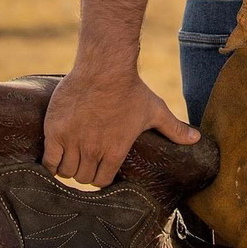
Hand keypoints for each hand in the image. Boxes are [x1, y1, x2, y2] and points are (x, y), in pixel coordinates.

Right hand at [42, 65, 199, 185]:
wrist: (104, 65)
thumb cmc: (131, 88)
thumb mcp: (155, 109)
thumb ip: (174, 128)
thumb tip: (198, 139)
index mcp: (115, 151)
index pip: (102, 182)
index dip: (101, 175)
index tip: (99, 166)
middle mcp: (93, 150)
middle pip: (82, 178)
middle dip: (84, 171)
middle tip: (85, 158)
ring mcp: (73, 141)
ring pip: (66, 172)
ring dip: (68, 166)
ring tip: (72, 154)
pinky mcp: (55, 131)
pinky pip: (48, 161)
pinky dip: (51, 161)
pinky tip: (56, 152)